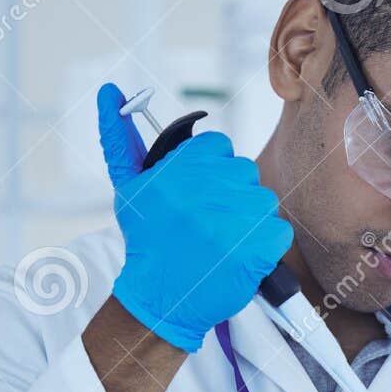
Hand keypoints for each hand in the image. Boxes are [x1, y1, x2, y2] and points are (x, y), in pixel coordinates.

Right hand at [96, 82, 292, 351]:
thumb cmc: (148, 241)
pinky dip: (264, 247)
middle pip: (243, 173)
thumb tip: (112, 92)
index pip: (219, 147)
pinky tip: (238, 258)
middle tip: (206, 225)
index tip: (197, 198)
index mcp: (180, 168)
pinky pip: (278, 232)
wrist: (161, 299)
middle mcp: (208, 188)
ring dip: (248, 222)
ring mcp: (237, 218)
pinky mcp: (259, 246)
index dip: (211, 173)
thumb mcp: (129, 187)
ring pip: (263, 201)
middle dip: (230, 196)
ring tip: (220, 243)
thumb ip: (121, 137)